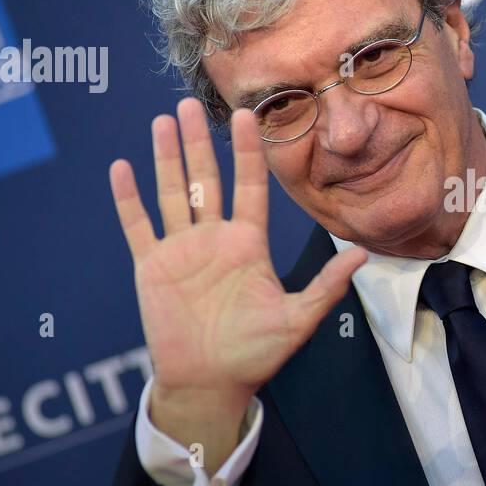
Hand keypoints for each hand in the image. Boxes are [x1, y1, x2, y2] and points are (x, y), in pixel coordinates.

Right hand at [109, 98, 365, 457]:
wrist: (212, 383)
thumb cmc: (256, 354)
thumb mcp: (297, 319)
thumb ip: (326, 286)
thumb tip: (363, 256)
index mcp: (248, 244)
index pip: (250, 186)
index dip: (248, 152)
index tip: (247, 115)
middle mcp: (214, 239)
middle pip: (205, 179)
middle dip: (198, 142)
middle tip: (189, 103)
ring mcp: (181, 250)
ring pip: (172, 193)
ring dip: (166, 157)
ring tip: (162, 121)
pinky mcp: (152, 267)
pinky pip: (139, 226)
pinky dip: (129, 199)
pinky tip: (122, 168)